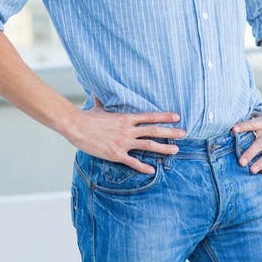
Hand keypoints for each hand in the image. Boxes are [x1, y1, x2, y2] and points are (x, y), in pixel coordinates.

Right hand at [67, 96, 186, 174]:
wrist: (77, 126)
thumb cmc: (88, 117)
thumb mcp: (98, 107)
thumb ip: (103, 101)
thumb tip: (98, 91)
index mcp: (126, 118)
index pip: (150, 116)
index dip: (165, 116)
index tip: (177, 117)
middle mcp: (128, 129)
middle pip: (154, 130)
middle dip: (170, 132)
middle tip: (184, 133)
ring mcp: (123, 142)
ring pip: (148, 146)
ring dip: (163, 148)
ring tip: (175, 150)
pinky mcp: (116, 154)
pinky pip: (133, 162)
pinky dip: (143, 167)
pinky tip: (152, 170)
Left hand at [231, 102, 261, 174]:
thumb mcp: (260, 114)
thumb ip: (249, 120)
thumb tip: (231, 124)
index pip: (252, 124)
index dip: (242, 126)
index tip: (233, 129)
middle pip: (259, 143)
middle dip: (250, 153)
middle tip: (241, 163)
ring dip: (261, 163)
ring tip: (252, 170)